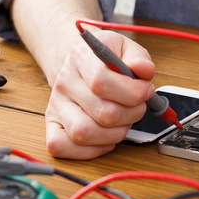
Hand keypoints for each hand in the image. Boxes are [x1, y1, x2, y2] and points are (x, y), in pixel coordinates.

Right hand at [44, 29, 155, 158]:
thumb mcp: (124, 48)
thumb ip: (138, 58)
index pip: (100, 81)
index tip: (146, 90)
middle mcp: (64, 82)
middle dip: (131, 114)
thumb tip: (144, 70)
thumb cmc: (105, 58)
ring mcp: (56, 105)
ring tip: (124, 122)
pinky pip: (62, 146)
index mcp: (80, 58)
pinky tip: (106, 138)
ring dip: (115, 134)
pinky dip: (90, 150)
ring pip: (84, 133)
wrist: (80, 63)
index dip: (131, 92)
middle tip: (138, 106)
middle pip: (100, 111)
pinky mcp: (52, 124)